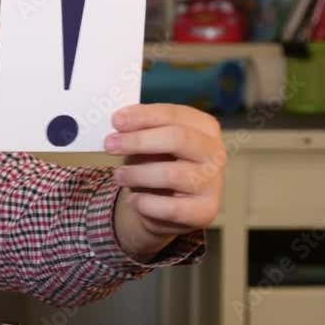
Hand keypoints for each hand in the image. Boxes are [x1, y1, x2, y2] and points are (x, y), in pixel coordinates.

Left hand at [106, 103, 225, 262]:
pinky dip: (146, 203)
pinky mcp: (206, 210)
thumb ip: (138, 131)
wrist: (164, 208)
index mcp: (204, 127)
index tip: (116, 120)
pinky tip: (134, 200)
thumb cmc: (157, 165)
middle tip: (109, 145)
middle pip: (178, 139)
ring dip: (138, 174)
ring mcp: (214, 183)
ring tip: (119, 176)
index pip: (175, 114)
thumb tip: (119, 122)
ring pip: (172, 174)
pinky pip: (172, 207)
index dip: (144, 116)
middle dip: (139, 141)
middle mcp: (215, 152)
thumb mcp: (147, 144)